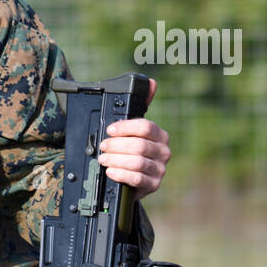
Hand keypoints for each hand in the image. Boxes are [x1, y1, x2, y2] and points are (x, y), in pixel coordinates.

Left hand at [97, 78, 170, 199]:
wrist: (130, 178)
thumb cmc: (130, 151)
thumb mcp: (131, 129)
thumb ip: (138, 107)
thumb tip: (152, 82)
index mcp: (160, 135)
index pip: (146, 127)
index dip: (125, 127)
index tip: (109, 130)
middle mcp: (163, 151)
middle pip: (140, 145)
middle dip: (116, 145)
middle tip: (103, 146)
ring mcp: (160, 169)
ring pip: (137, 162)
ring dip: (116, 160)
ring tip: (103, 159)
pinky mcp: (153, 184)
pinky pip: (137, 178)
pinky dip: (121, 174)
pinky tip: (111, 172)